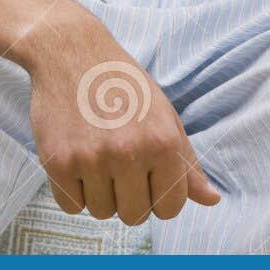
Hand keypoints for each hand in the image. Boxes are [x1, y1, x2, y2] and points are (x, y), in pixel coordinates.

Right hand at [25, 14, 219, 224]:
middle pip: (135, 216)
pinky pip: (71, 206)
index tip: (151, 181)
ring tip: (100, 157)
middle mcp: (129, 152)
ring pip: (101, 212)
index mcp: (163, 141)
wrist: (73, 53)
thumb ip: (187, 163)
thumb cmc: (126, 86)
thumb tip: (211, 199)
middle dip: (130, 199)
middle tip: (123, 167)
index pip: (170, 207)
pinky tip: (78, 159)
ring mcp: (91, 159)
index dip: (161, 199)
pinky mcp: (58, 162)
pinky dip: (74, 192)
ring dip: (101, 194)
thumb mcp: (165, 116)